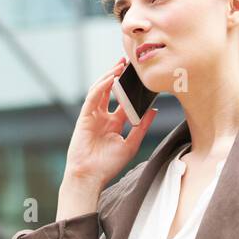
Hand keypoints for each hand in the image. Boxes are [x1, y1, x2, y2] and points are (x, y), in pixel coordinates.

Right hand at [56, 57, 157, 220]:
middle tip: (128, 62)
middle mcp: (103, 117)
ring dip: (109, 76)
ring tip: (120, 65)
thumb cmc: (108, 165)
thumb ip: (141, 126)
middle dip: (117, 76)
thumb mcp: (131, 144)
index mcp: (114, 123)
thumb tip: (153, 111)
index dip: (131, 88)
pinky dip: (100, 87)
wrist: (90, 176)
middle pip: (110, 91)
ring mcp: (92, 116)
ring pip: (99, 90)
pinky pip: (92, 98)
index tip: (141, 77)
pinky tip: (110, 78)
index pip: (123, 101)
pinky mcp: (84, 117)